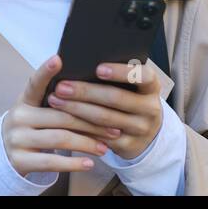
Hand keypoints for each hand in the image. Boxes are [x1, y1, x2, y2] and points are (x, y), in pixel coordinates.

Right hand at [1, 55, 122, 175]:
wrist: (4, 157)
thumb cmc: (32, 129)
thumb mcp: (36, 112)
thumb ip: (56, 102)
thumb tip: (94, 91)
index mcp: (24, 101)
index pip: (35, 83)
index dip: (45, 72)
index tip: (58, 59)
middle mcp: (18, 117)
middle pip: (60, 116)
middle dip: (91, 123)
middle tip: (113, 129)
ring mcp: (17, 139)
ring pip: (59, 139)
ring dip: (87, 143)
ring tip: (105, 148)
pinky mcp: (19, 160)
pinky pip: (51, 162)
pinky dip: (73, 164)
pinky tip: (89, 164)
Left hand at [46, 61, 162, 159]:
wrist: (145, 132)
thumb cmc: (130, 98)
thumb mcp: (132, 86)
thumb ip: (116, 75)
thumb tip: (80, 62)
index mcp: (152, 87)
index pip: (144, 76)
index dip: (121, 72)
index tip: (98, 69)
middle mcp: (150, 108)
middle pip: (116, 98)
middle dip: (86, 92)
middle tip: (61, 86)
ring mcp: (140, 129)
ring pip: (105, 119)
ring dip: (77, 109)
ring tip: (55, 100)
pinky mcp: (128, 146)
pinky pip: (100, 137)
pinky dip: (79, 128)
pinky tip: (62, 120)